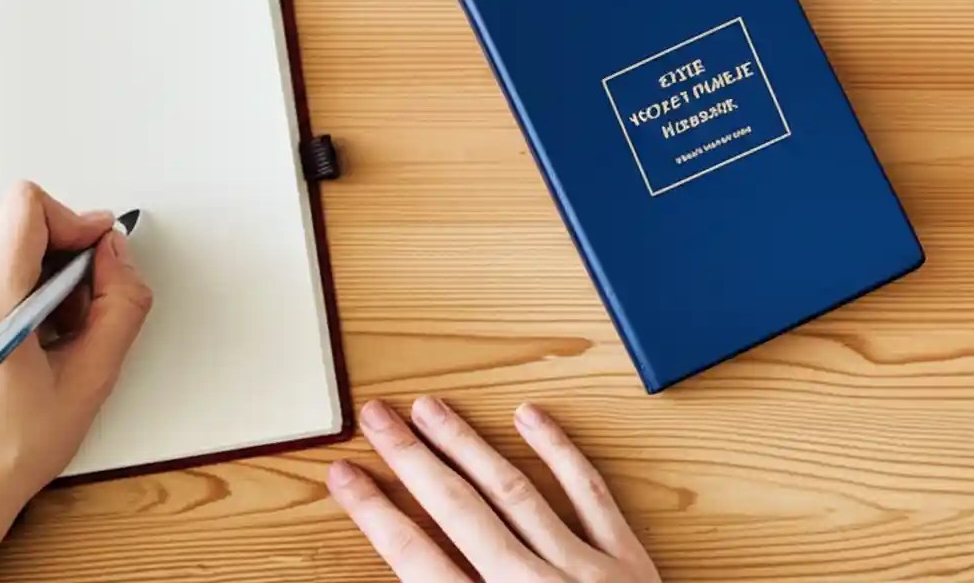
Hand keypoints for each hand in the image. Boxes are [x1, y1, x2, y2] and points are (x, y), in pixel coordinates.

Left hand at [0, 182, 152, 582]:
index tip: (91, 246)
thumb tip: (115, 253)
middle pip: (8, 218)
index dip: (72, 220)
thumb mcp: (89, 382)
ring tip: (20, 310)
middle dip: (50, 249)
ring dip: (9, 254)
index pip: (28, 207)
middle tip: (64, 307)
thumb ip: (120, 305)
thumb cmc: (3, 452)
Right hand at [328, 398, 661, 582]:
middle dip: (411, 459)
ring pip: (513, 492)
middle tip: (377, 417)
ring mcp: (584, 572)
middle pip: (457, 510)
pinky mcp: (628, 563)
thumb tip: (408, 575)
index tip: (345, 477)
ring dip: (467, 444)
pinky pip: (590, 495)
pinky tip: (532, 417)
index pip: (414, 558)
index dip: (374, 513)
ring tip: (431, 408)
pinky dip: (560, 453)